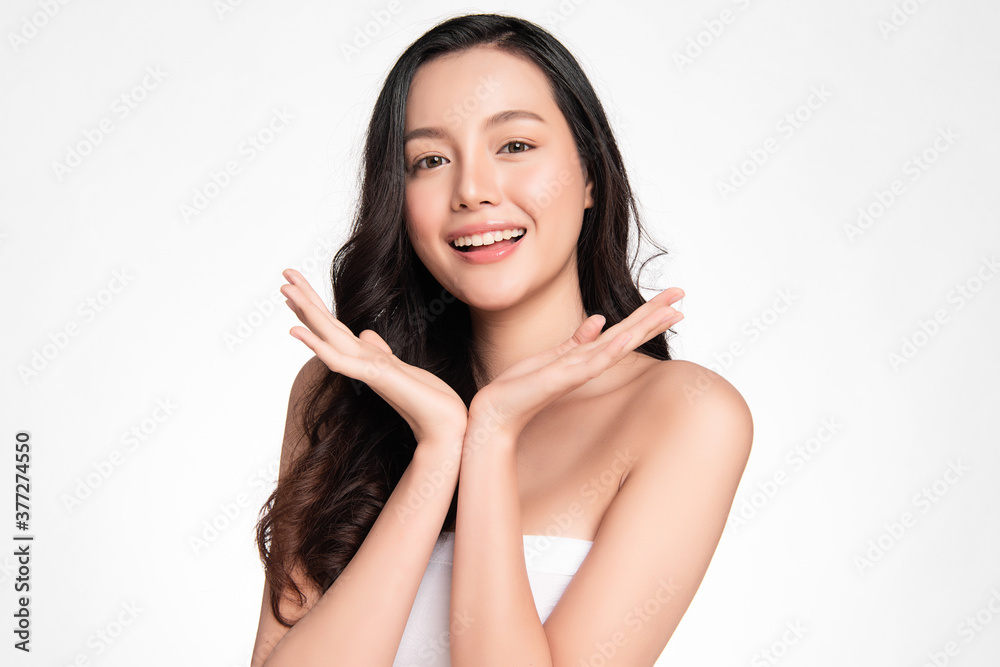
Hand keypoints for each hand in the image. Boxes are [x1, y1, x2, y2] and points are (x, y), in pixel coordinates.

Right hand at [280, 268, 468, 446]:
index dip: (313, 305)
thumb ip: (377, 349)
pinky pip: (339, 360)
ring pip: (327, 336)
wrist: (442, 422)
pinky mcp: (374, 377)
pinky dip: (318, 346)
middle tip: (284, 274)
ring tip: (285, 290)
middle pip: (326, 324)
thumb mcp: (396, 364)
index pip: (332, 326)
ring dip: (306, 313)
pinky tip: (299, 332)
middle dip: (305, 299)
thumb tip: (366, 333)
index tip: (293, 284)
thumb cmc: (422, 396)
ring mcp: (364, 368)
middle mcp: (358, 360)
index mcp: (362, 355)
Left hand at [467, 288, 684, 439]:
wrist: (498, 410)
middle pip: (630, 333)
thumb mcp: (554, 355)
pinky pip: (593, 362)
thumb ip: (578, 338)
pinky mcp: (564, 378)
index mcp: (587, 355)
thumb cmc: (523, 385)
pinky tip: (626, 338)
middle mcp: (589, 362)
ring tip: (671, 312)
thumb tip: (600, 318)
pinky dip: (611, 351)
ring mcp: (579, 371)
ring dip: (645, 328)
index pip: (624, 329)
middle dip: (655, 314)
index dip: (648, 313)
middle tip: (682, 294)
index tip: (673, 298)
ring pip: (620, 345)